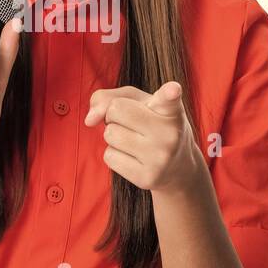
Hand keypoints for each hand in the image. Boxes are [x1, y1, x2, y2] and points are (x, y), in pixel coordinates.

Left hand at [83, 81, 203, 194]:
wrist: (178, 168)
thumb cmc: (153, 125)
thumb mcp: (139, 102)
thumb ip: (110, 98)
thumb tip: (89, 120)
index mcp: (172, 111)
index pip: (169, 98)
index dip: (170, 92)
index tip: (173, 89)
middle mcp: (170, 133)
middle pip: (116, 109)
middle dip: (115, 115)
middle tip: (134, 124)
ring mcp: (159, 158)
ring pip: (110, 134)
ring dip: (114, 135)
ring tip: (135, 140)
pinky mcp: (147, 178)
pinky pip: (109, 157)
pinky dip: (115, 154)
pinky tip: (134, 157)